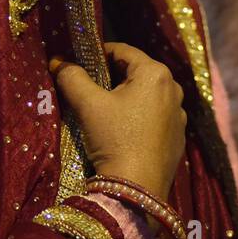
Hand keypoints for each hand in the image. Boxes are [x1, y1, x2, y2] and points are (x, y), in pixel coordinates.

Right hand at [49, 42, 186, 202]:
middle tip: (88, 87)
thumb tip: (58, 61)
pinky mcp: (178, 136)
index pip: (123, 51)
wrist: (137, 187)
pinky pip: (155, 116)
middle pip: (137, 73)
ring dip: (126, 98)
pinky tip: (122, 131)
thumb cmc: (115, 138)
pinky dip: (138, 117)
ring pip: (146, 96)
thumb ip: (72, 78)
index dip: (99, 53)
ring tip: (103, 110)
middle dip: (112, 77)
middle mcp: (174, 89)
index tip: (79, 62)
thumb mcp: (89, 105)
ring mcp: (179, 114)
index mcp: (156, 73)